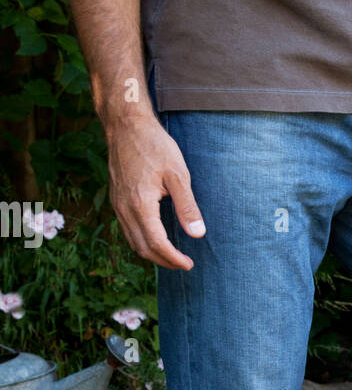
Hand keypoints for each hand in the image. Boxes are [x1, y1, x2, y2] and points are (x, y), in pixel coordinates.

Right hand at [106, 113, 205, 269]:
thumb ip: (187, 206)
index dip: (173, 258)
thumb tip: (197, 234)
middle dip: (164, 261)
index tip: (188, 264)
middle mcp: (125, 208)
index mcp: (140, 204)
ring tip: (172, 257)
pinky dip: (142, 241)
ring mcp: (117, 205)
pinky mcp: (116, 200)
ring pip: (133, 241)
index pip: (157, 243)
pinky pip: (127, 230)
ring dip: (152, 254)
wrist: (126, 125)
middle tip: (184, 264)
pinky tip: (156, 239)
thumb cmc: (154, 145)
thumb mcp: (178, 173)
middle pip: (143, 248)